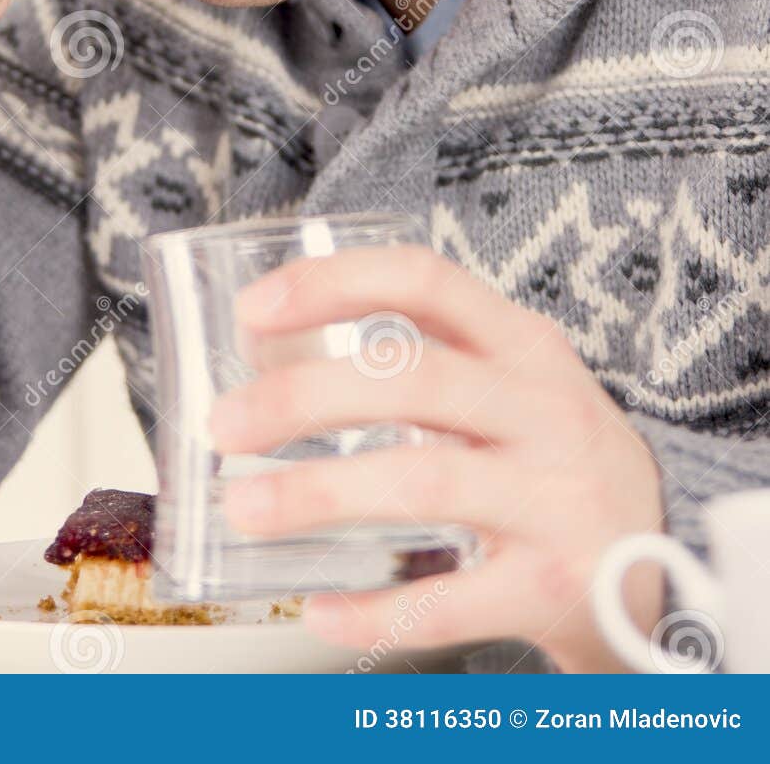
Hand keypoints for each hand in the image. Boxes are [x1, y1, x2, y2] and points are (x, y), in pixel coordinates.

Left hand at [210, 244, 665, 672]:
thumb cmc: (550, 456)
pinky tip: (318, 607)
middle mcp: (544, 409)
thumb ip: (418, 355)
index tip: (255, 310)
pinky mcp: (553, 586)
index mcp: (523, 344)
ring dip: (318, 494)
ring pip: (422, 482)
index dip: (333, 284)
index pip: (425, 280)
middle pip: (411, 378)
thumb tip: (273, 345)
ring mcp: (554, 498)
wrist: (663, 560)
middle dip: (303, 398)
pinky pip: (448, 601)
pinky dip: (373, 610)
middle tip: (228, 426)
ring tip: (246, 506)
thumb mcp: (509, 382)